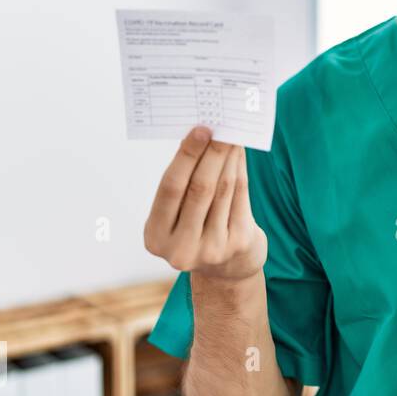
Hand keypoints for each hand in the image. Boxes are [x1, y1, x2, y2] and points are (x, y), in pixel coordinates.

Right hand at [143, 127, 266, 282]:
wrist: (227, 268)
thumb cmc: (197, 228)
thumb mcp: (178, 215)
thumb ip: (183, 184)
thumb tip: (197, 135)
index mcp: (155, 237)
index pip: (170, 188)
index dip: (186, 156)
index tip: (200, 130)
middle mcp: (181, 247)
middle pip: (199, 188)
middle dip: (211, 153)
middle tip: (221, 127)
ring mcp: (212, 249)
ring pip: (223, 190)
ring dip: (228, 158)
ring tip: (232, 135)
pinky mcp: (238, 244)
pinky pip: (240, 197)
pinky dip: (240, 171)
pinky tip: (239, 155)